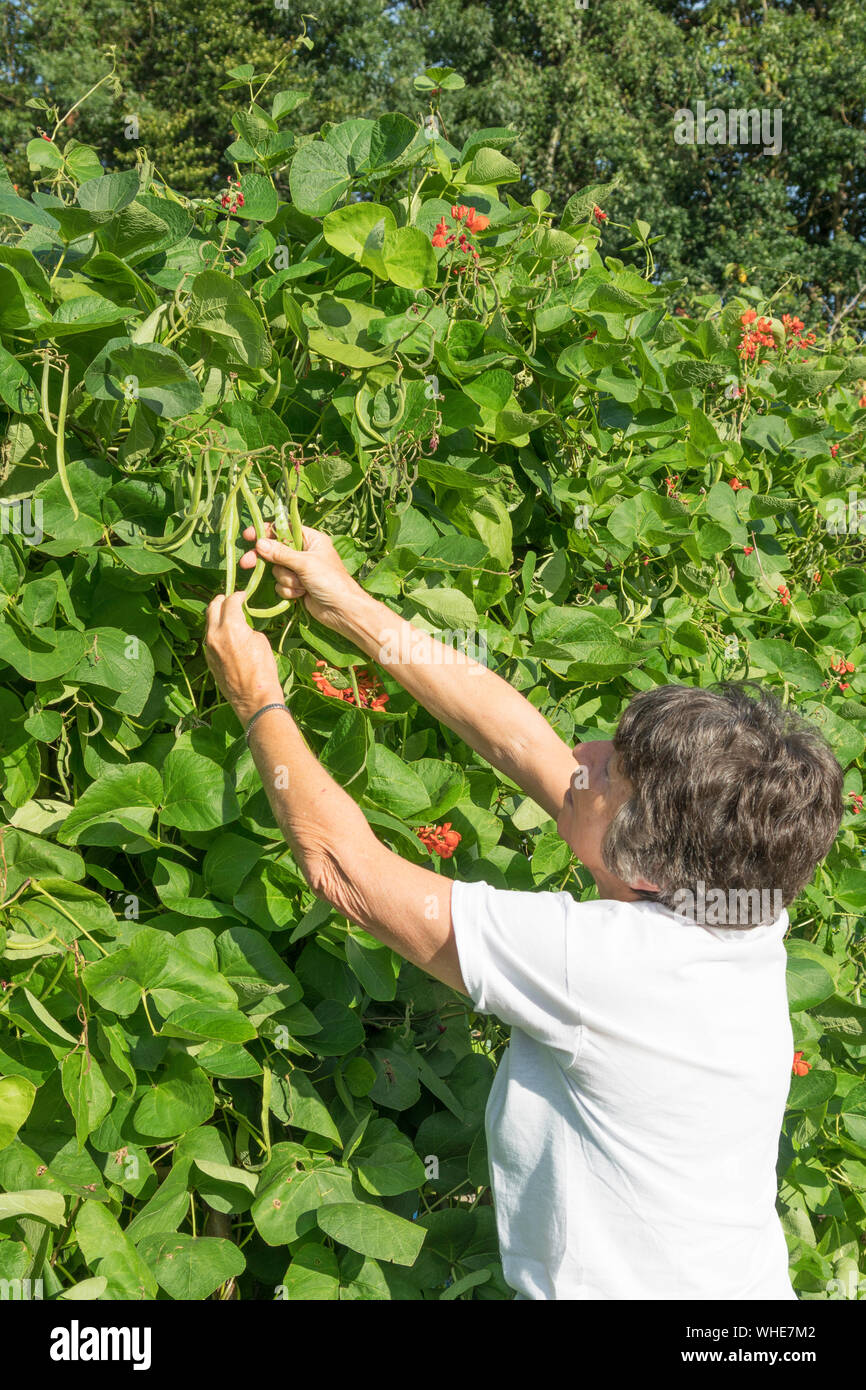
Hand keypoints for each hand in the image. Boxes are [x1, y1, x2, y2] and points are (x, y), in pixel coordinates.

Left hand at [205, 592, 284, 725]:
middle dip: (222, 601)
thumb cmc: (263, 669)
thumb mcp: (260, 641)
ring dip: (217, 616)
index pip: (230, 601)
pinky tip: (227, 635)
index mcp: (230, 626)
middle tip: (230, 600)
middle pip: (212, 607)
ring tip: (228, 616)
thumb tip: (241, 626)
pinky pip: (210, 638)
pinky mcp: (208, 658)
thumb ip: (247, 627)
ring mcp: (208, 647)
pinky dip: (217, 631)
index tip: (243, 595)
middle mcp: (215, 634)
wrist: (254, 697)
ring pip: (209, 623)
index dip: (238, 595)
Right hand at [238, 523, 364, 630]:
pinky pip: (281, 585)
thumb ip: (281, 553)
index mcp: (311, 539)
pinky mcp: (297, 586)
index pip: (283, 529)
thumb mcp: (305, 563)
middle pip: (275, 550)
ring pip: (277, 570)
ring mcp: (300, 570)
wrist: (342, 610)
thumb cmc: (330, 581)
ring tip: (301, 586)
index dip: (265, 532)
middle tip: (246, 563)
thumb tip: (259, 543)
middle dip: (265, 559)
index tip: (248, 536)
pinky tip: (301, 595)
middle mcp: (304, 552)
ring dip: (286, 580)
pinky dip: (289, 590)